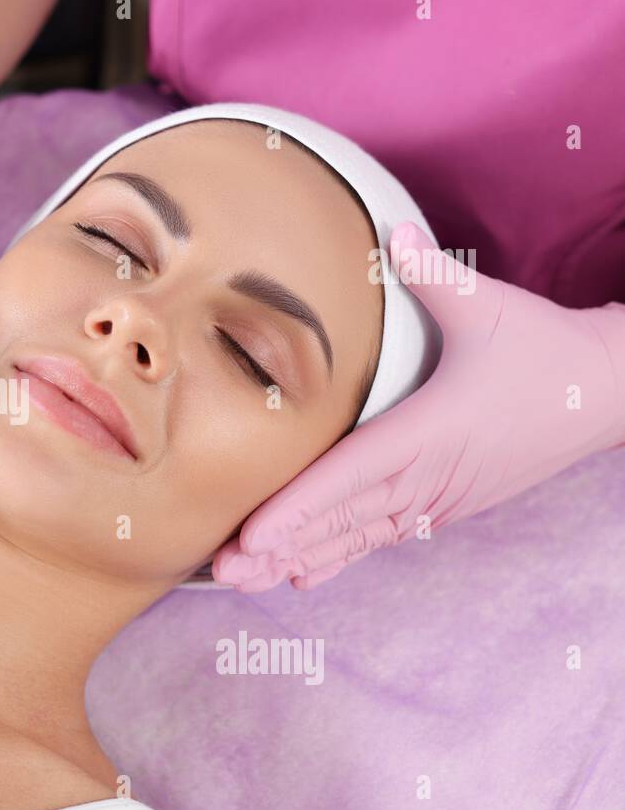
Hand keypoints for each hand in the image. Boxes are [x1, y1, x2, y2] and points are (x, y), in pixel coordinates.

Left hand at [214, 221, 624, 591]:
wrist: (609, 394)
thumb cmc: (545, 350)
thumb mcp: (490, 307)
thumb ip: (433, 272)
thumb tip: (393, 229)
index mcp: (429, 432)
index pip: (350, 476)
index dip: (299, 509)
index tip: (254, 536)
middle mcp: (429, 476)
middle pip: (342, 520)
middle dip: (281, 548)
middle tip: (222, 570)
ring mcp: (439, 497)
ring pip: (358, 537)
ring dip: (300, 559)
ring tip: (243, 581)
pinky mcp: (446, 505)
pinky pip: (382, 536)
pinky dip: (341, 556)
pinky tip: (301, 577)